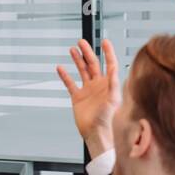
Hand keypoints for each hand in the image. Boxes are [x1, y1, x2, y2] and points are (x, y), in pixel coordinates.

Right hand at [56, 38, 120, 158]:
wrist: (96, 133)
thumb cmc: (108, 119)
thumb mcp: (113, 100)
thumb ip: (114, 84)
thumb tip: (114, 70)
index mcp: (109, 84)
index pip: (109, 64)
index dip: (108, 52)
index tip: (104, 41)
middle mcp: (99, 85)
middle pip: (93, 64)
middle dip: (87, 52)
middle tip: (82, 42)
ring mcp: (88, 91)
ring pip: (82, 71)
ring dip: (78, 60)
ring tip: (73, 50)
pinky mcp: (78, 98)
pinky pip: (70, 84)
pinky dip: (65, 76)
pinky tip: (60, 68)